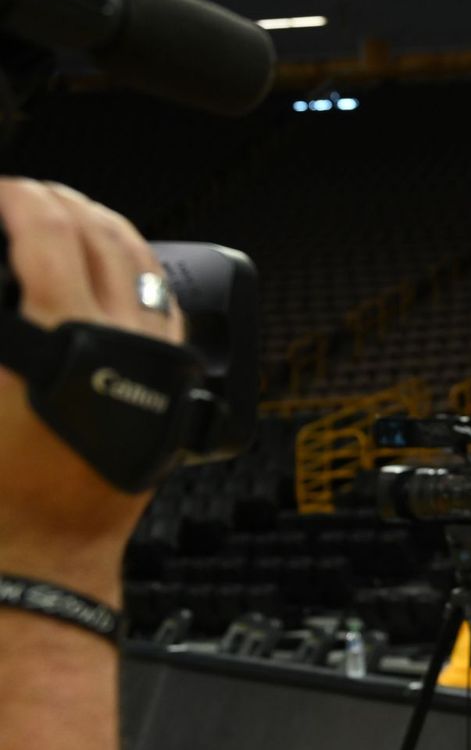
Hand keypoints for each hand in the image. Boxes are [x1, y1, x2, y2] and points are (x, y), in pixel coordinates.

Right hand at [0, 178, 183, 598]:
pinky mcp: (175, 384)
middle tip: (19, 197)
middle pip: (100, 232)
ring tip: (61, 215)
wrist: (46, 552)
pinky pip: (164, 306)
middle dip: (56, 201)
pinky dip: (136, 270)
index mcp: (66, 334)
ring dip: (100, 225)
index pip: (46, 229)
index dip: (14, 198)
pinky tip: (112, 264)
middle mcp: (126, 340)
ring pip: (141, 262)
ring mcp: (159, 361)